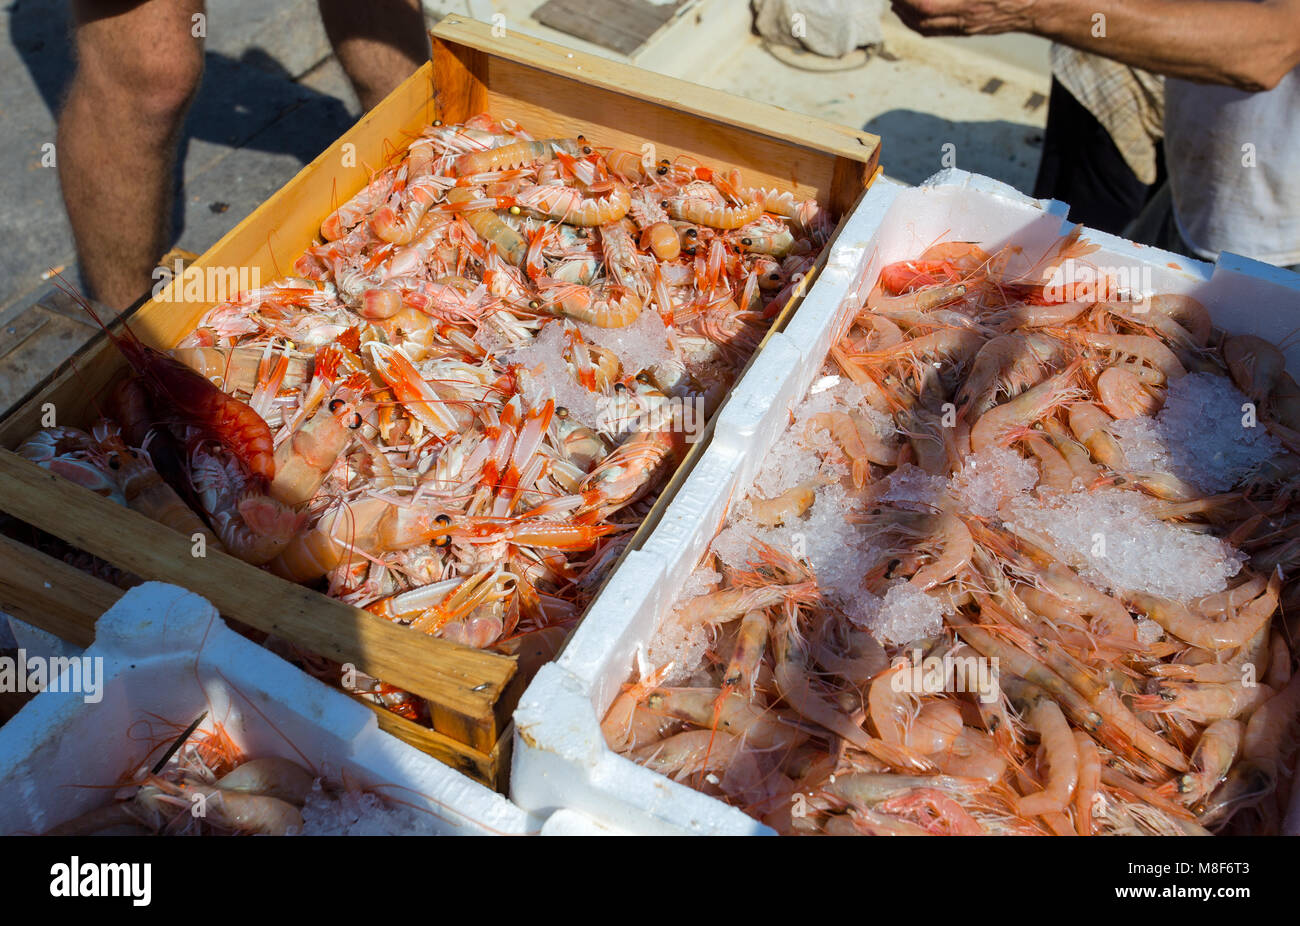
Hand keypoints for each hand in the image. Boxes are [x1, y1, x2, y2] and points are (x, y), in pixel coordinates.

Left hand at [891, 0, 1046, 36]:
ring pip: (924, 27)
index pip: (925, 5)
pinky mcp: (969, 30)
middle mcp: (966, 18)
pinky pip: (934, 31)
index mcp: (971, 3)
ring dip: (905, 13)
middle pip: (920, 18)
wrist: (1042, 6)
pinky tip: (911, 11)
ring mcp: (967, 27)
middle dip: (901, 3)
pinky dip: (917, 22)